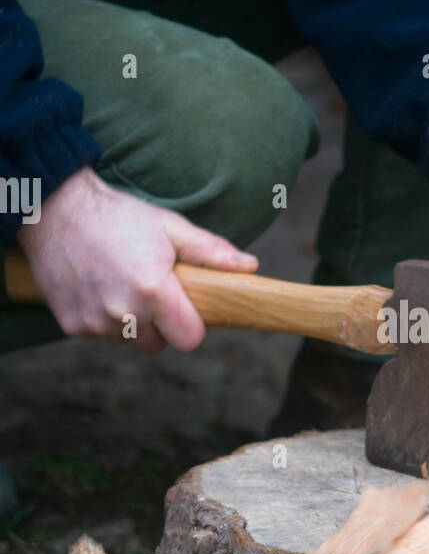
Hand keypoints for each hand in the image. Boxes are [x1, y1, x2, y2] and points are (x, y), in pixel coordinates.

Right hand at [18, 167, 257, 352]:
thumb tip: (250, 266)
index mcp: (154, 292)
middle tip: (149, 288)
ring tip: (120, 282)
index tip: (183, 305)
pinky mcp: (72, 326)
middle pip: (157, 344)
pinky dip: (102, 319)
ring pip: (128, 341)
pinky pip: (100, 334)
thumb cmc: (118, 216)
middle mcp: (123, 313)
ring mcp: (94, 323)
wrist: (54, 209)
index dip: (190, 324)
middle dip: (159, 324)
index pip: (188, 339)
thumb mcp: (170, 227)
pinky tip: (98, 286)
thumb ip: (210, 252)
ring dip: (130, 322)